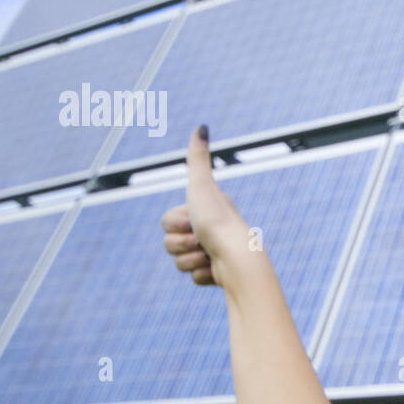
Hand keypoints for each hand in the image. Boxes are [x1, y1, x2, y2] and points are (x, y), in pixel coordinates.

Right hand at [160, 125, 251, 287]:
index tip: (193, 219)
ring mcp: (212, 253)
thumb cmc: (218, 220)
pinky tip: (215, 269)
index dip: (174, 223)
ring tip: (210, 255)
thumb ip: (197, 157)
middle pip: (169, 242)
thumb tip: (201, 126)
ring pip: (179, 261)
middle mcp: (210, 229)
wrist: (236, 258)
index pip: (167, 221)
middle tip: (201, 239)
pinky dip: (201, 274)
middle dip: (181, 243)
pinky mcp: (216, 274)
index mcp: (206, 209)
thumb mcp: (202, 185)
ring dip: (191, 259)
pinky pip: (193, 277)